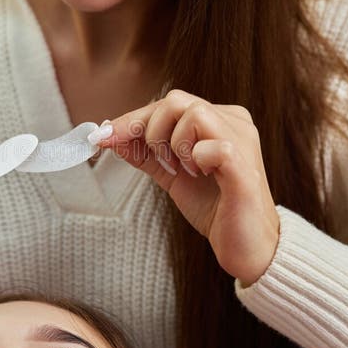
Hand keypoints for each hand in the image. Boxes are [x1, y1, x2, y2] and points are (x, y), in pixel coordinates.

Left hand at [95, 90, 279, 284]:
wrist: (246, 247)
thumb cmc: (214, 207)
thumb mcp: (171, 174)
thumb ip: (144, 152)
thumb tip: (108, 135)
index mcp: (220, 119)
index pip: (168, 103)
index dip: (132, 119)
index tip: (102, 137)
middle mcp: (235, 122)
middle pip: (177, 100)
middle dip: (152, 132)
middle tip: (163, 165)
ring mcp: (243, 142)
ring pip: (194, 113)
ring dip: (176, 145)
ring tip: (186, 172)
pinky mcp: (245, 168)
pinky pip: (213, 147)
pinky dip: (196, 160)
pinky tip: (203, 176)